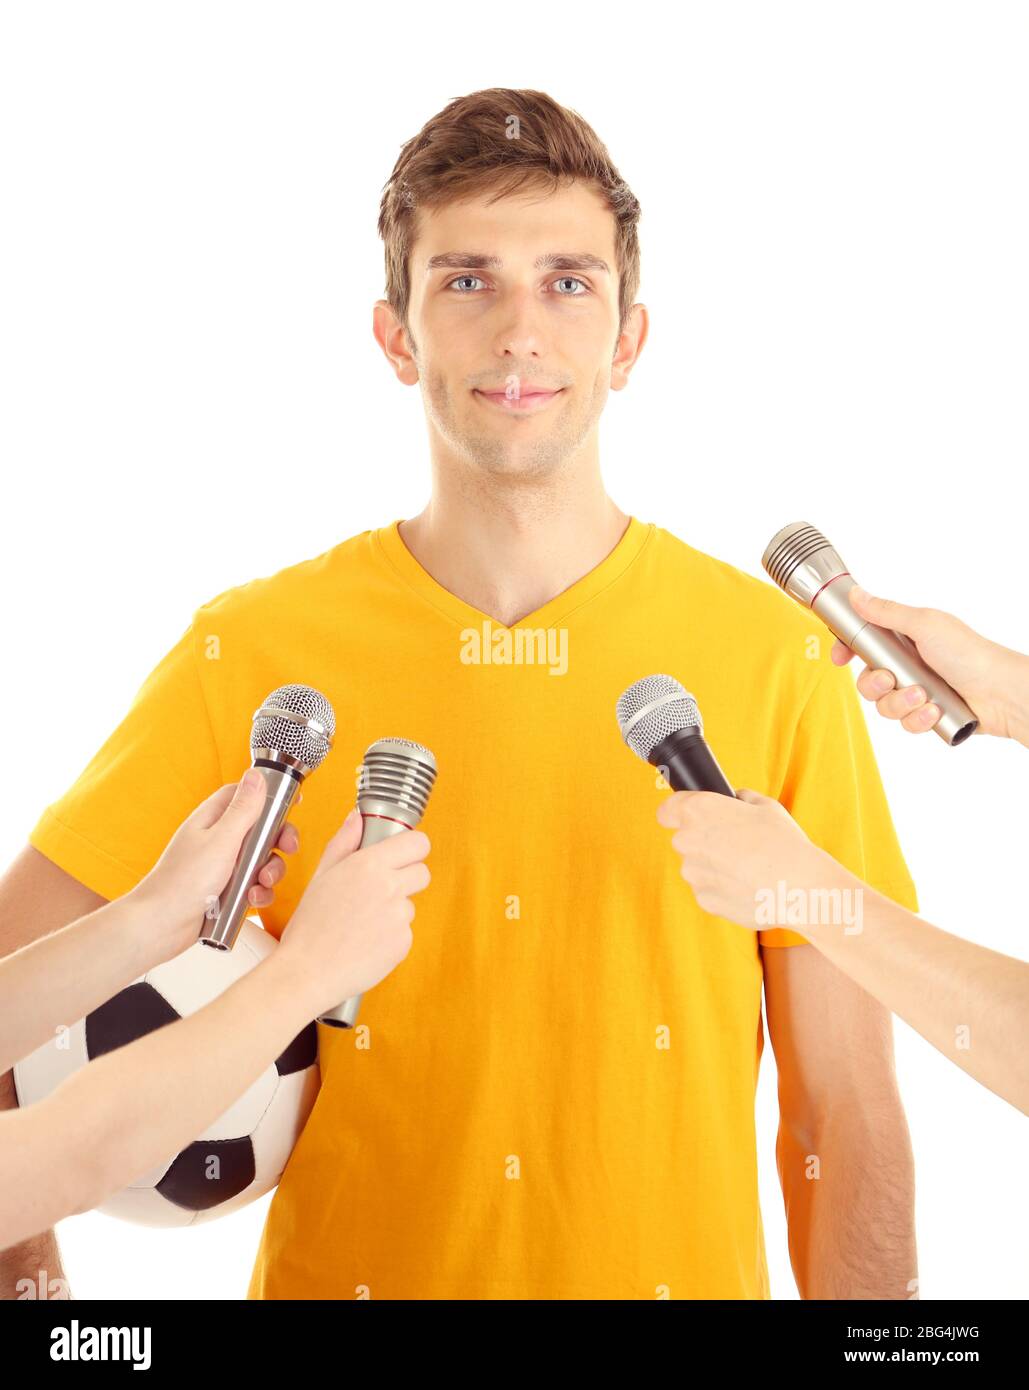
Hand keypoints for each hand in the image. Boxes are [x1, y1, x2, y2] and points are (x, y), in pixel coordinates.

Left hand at [131, 771, 299, 963]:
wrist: (161, 926)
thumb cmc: (183, 881)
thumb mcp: (221, 840)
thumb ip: (243, 809)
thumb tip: (255, 774)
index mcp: (213, 820)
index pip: (245, 795)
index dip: (268, 796)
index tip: (291, 803)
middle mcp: (219, 840)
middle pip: (260, 829)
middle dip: (278, 840)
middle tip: (287, 847)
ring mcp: (223, 865)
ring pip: (261, 860)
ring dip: (270, 871)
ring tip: (262, 881)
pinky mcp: (226, 889)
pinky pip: (254, 885)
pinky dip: (259, 892)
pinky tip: (252, 898)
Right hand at [276, 811, 430, 1016]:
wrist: (307, 972)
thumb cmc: (309, 928)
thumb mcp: (321, 876)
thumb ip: (343, 843)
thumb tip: (356, 819)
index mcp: (368, 865)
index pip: (418, 843)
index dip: (412, 849)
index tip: (405, 855)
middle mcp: (388, 887)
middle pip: (422, 872)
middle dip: (406, 879)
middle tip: (379, 892)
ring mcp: (398, 916)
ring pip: (410, 904)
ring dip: (394, 911)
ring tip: (362, 923)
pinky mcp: (403, 943)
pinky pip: (405, 931)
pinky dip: (391, 936)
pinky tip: (366, 941)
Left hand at [656, 787, 846, 933]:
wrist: (799, 888)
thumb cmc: (784, 843)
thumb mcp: (766, 806)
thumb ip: (742, 798)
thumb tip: (736, 798)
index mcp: (699, 810)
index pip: (667, 810)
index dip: (678, 814)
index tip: (690, 819)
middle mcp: (688, 840)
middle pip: (685, 839)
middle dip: (705, 841)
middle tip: (736, 844)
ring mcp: (693, 873)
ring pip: (697, 866)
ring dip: (714, 866)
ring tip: (748, 868)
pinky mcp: (703, 899)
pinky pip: (708, 889)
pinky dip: (723, 888)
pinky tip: (748, 885)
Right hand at [831, 586, 1027, 740]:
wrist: (1000, 692)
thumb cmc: (969, 653)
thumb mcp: (925, 625)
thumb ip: (886, 612)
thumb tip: (857, 595)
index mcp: (903, 639)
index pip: (863, 642)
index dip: (847, 649)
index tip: (841, 658)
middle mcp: (906, 664)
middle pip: (866, 679)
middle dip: (875, 684)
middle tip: (891, 679)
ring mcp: (915, 690)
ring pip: (883, 705)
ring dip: (901, 703)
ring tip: (923, 695)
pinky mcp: (924, 714)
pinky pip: (904, 723)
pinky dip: (917, 718)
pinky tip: (934, 710)